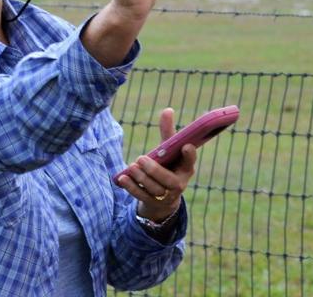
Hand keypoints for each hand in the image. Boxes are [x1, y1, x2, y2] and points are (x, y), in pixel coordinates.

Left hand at [117, 108, 197, 224]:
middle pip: (169, 180)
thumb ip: (168, 132)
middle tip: (141, 158)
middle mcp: (179, 184)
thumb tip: (167, 110)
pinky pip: (141, 196)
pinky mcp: (153, 202)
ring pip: (154, 189)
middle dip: (154, 170)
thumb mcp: (169, 150)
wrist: (164, 195)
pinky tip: (122, 177)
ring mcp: (166, 196)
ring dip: (141, 178)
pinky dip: (131, 187)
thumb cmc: (168, 165)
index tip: (185, 146)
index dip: (189, 155)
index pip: (190, 162)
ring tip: (132, 166)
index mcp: (186, 168)